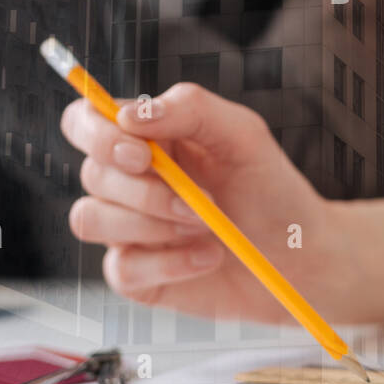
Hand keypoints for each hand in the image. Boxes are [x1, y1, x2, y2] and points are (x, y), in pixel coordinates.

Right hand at [60, 83, 349, 323]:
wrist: (298, 257)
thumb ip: (190, 108)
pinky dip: (170, 264)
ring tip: (206, 227)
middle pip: (91, 173)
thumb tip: (128, 116)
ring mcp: (126, 228)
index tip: (142, 154)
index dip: (98, 136)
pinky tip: (208, 257)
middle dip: (145, 191)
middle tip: (198, 203)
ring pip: (90, 218)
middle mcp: (127, 180)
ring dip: (152, 225)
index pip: (84, 121)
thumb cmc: (270, 189)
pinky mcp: (134, 275)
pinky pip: (120, 269)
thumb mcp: (243, 134)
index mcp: (145, 138)